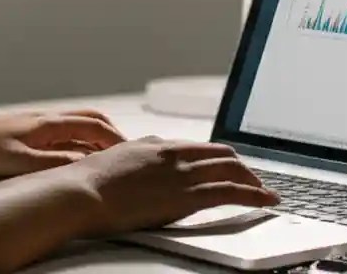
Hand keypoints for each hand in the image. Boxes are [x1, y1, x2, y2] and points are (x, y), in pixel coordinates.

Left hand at [0, 110, 126, 178]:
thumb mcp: (20, 163)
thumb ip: (57, 163)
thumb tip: (90, 164)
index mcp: (47, 124)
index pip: (96, 128)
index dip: (118, 142)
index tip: (134, 157)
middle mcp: (42, 119)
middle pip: (89, 120)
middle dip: (112, 135)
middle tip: (126, 154)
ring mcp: (29, 124)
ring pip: (73, 125)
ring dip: (93, 138)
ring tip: (103, 157)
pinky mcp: (17, 133)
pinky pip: (57, 133)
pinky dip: (74, 141)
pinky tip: (67, 157)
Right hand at [69, 137, 279, 235]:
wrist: (80, 193)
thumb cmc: (87, 183)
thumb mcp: (113, 162)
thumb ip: (133, 159)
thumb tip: (138, 159)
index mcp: (157, 145)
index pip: (198, 147)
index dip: (217, 157)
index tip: (226, 166)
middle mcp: (175, 154)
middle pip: (221, 154)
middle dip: (241, 167)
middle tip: (252, 179)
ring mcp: (182, 173)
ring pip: (232, 170)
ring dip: (254, 181)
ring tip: (266, 192)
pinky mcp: (187, 196)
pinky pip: (232, 192)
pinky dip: (255, 195)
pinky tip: (266, 201)